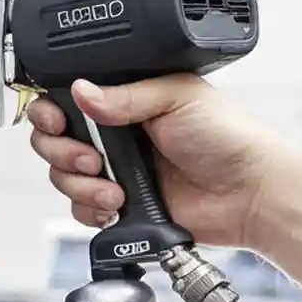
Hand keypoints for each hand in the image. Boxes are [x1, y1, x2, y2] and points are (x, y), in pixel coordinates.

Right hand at [27, 73, 286, 248]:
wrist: (250, 193)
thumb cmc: (229, 138)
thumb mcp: (176, 97)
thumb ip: (124, 95)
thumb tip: (79, 90)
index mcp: (124, 100)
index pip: (67, 100)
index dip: (51, 111)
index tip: (58, 121)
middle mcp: (113, 135)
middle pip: (53, 141)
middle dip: (62, 152)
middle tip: (94, 159)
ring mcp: (114, 171)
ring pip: (62, 177)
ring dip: (80, 185)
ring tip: (116, 190)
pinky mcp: (118, 205)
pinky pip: (80, 210)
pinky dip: (90, 210)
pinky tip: (117, 206)